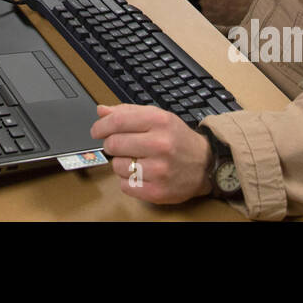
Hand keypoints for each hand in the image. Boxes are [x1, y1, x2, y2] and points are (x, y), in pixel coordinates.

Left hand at [91, 104, 213, 203]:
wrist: (205, 165)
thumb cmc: (177, 139)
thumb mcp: (157, 117)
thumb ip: (128, 112)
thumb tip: (101, 111)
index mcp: (159, 121)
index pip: (117, 121)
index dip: (101, 126)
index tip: (96, 131)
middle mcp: (160, 144)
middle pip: (114, 144)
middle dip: (111, 145)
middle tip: (118, 146)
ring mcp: (159, 170)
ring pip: (117, 166)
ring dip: (121, 163)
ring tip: (135, 160)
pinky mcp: (157, 191)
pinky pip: (124, 186)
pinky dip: (127, 180)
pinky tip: (141, 174)